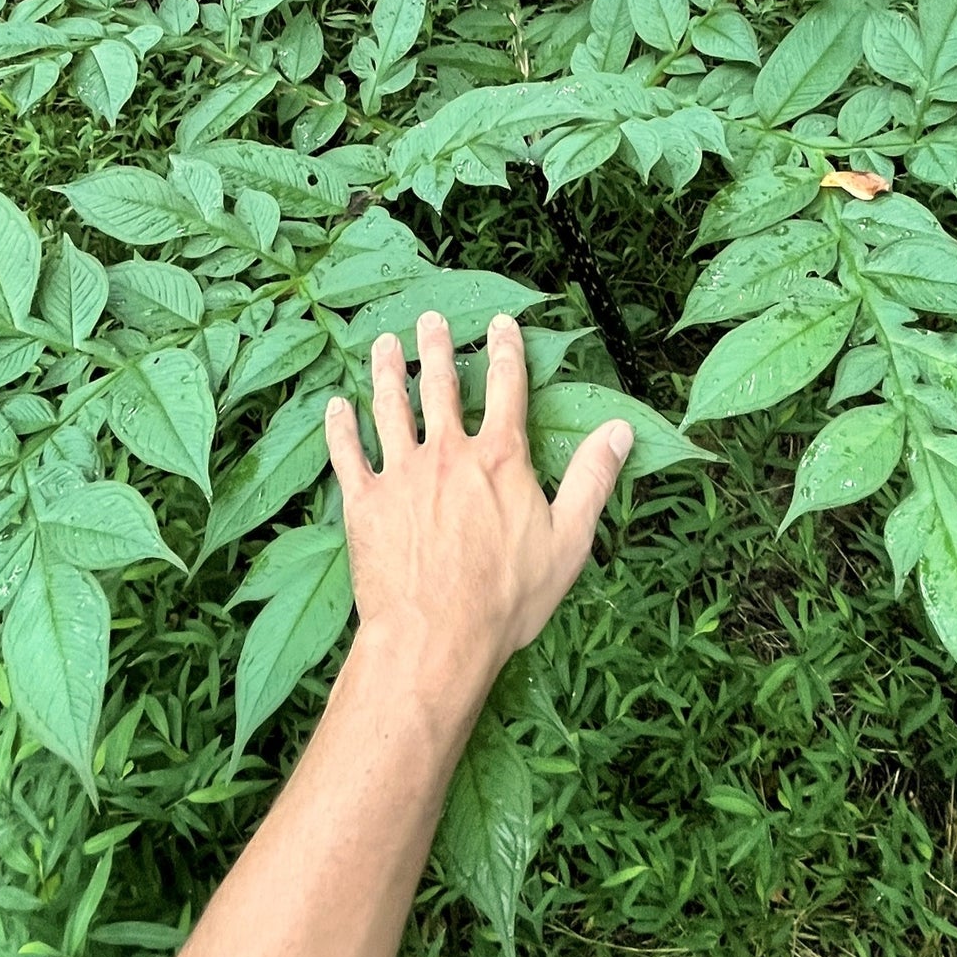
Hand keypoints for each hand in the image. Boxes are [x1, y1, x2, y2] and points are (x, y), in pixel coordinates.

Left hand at [324, 312, 633, 722]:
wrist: (435, 637)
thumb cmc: (507, 597)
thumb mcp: (569, 540)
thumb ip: (592, 479)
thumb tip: (620, 431)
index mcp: (499, 458)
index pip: (506, 388)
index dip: (506, 351)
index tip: (501, 324)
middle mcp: (447, 453)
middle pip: (440, 385)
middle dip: (436, 347)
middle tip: (430, 319)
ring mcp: (401, 474)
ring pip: (390, 407)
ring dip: (385, 371)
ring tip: (383, 343)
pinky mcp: (365, 503)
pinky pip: (348, 453)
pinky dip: (340, 426)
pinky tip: (336, 406)